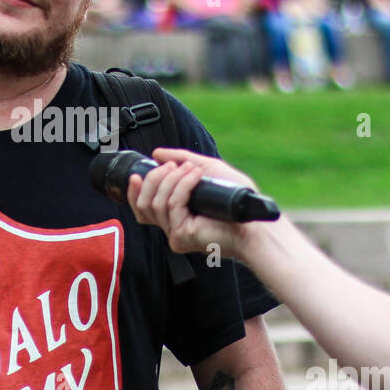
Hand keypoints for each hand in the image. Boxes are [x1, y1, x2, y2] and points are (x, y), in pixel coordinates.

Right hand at [126, 148, 260, 260]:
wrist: (254, 219)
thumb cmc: (236, 200)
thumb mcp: (206, 170)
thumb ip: (182, 160)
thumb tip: (157, 153)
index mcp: (174, 216)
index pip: (142, 208)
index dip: (134, 192)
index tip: (136, 175)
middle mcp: (172, 228)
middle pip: (144, 205)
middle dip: (154, 180)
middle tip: (172, 166)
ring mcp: (175, 234)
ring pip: (157, 202)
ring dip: (171, 180)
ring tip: (191, 170)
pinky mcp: (182, 235)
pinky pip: (173, 204)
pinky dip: (183, 185)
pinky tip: (195, 176)